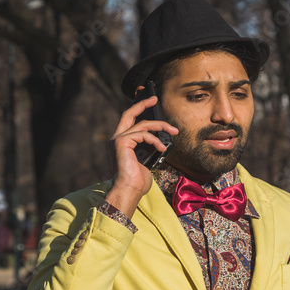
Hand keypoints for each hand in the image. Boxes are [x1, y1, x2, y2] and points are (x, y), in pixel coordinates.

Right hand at [105, 95, 178, 213]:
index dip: (138, 109)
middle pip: (129, 114)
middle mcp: (117, 139)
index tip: (150, 102)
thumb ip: (149, 151)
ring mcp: (118, 140)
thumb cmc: (137, 182)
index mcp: (122, 143)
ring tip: (173, 132)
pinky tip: (162, 148)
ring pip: (142, 124)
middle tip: (155, 98)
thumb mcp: (146, 162)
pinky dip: (155, 139)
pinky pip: (142, 134)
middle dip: (142, 104)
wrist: (129, 191)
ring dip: (160, 126)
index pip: (129, 121)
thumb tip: (160, 145)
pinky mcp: (122, 142)